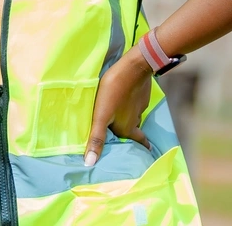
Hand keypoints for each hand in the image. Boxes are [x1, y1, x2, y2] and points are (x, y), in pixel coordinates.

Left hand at [84, 48, 152, 166]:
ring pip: (134, 118)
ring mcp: (140, 107)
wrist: (133, 67)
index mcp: (127, 128)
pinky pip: (135, 105)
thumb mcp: (101, 115)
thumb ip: (96, 138)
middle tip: (129, 139)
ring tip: (122, 120)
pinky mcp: (141, 95)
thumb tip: (90, 163)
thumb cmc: (114, 91)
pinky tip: (125, 102)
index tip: (135, 154)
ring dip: (130, 120)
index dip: (132, 149)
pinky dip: (131, 106)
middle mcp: (135, 120)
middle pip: (133, 132)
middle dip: (132, 137)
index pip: (131, 143)